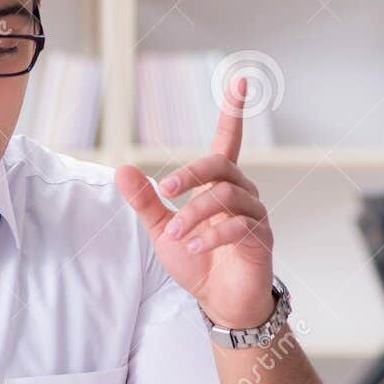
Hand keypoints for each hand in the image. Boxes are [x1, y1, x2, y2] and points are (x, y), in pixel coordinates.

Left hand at [116, 77, 275, 328]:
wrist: (220, 302)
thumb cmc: (197, 262)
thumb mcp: (162, 230)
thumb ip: (146, 201)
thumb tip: (122, 169)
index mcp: (218, 186)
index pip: (229, 141)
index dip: (233, 112)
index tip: (239, 81)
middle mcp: (241, 193)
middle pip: (220, 164)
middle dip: (191, 174)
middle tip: (165, 191)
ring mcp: (254, 214)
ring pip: (226, 195)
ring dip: (195, 213)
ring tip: (177, 233)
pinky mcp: (261, 238)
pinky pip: (238, 225)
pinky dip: (212, 234)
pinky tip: (195, 245)